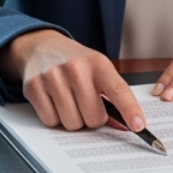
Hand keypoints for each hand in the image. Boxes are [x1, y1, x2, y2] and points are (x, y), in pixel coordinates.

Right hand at [0, 29, 145, 133]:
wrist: (41, 46)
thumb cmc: (75, 62)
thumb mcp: (97, 69)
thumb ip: (111, 96)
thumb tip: (124, 126)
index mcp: (97, 63)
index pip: (118, 90)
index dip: (130, 110)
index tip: (139, 126)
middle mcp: (75, 68)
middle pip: (94, 118)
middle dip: (93, 118)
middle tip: (87, 105)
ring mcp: (53, 77)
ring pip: (72, 123)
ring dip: (73, 119)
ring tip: (70, 101)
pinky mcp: (34, 87)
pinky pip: (51, 122)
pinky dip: (55, 118)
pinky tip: (54, 101)